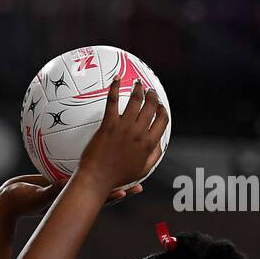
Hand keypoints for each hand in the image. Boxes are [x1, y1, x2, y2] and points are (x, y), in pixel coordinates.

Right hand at [0, 173, 140, 221]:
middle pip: (101, 188)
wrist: (7, 201)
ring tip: (122, 160)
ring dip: (106, 171)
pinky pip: (77, 168)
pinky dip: (86, 160)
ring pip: (92, 178)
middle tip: (140, 181)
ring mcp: (68, 187)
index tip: (131, 191)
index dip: (115, 194)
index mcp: (71, 200)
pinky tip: (93, 147)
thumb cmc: (20, 201)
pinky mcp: (60, 180)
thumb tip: (62, 184)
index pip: (97, 198)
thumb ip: (49, 190)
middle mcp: (73, 194)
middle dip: (120, 184)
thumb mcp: (36, 195)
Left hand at [76, 76, 168, 192]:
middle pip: (151, 107)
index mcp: (149, 144)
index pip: (162, 121)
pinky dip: (115, 88)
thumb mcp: (142, 170)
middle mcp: (139, 133)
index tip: (160, 106)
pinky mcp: (108, 125)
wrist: (97, 179)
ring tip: (138, 84)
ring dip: (139, 89)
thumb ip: (154, 156)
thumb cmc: (117, 177)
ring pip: (136, 101)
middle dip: (152, 96)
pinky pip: (113, 101)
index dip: (162, 111)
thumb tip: (160, 145)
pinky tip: (117, 79)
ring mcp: (124, 128)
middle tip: (149, 91)